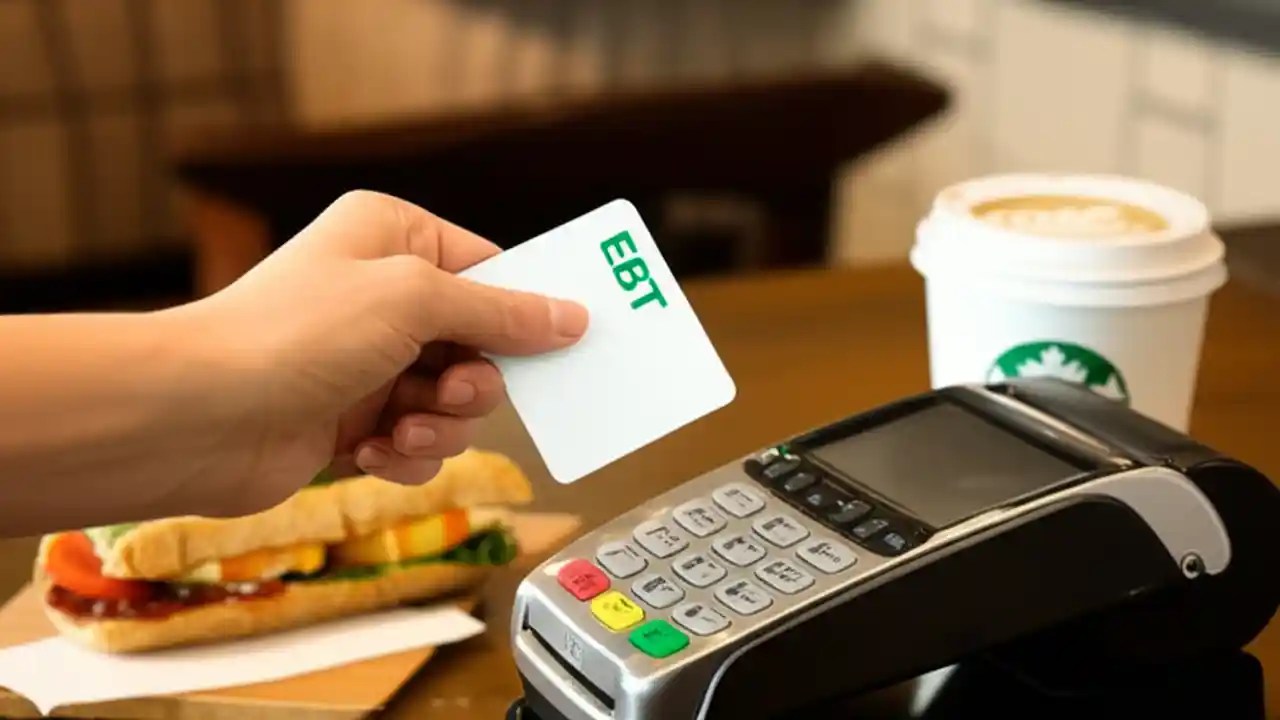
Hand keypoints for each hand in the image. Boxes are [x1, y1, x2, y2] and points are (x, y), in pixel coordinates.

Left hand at [184, 191, 586, 514]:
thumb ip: (500, 312)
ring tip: (401, 430)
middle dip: (472, 381)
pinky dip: (405, 454)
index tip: (566, 341)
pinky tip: (369, 451)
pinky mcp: (353, 421)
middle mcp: (381, 295)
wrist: (197, 416)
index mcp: (392, 237)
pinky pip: (418, 443)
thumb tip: (570, 317)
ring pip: (455, 403)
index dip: (526, 310)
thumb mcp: (414, 299)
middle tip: (449, 391)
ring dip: (440, 425)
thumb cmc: (295, 332)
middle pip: (480, 344)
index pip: (490, 269)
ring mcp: (367, 361)